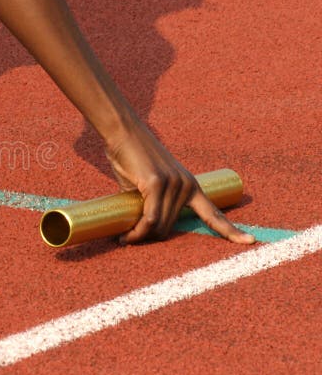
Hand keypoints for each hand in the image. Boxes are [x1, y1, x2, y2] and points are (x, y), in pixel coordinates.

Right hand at [104, 124, 254, 244]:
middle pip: (171, 227)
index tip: (251, 242)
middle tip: (131, 237)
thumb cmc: (131, 158)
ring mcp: (174, 184)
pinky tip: (127, 236)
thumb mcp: (148, 184)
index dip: (231, 230)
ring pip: (160, 225)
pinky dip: (138, 231)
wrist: (123, 132)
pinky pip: (150, 218)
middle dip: (151, 237)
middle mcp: (187, 186)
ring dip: (141, 236)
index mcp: (190, 186)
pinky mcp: (156, 183)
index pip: (213, 213)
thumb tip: (143, 226)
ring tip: (126, 238)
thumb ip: (151, 202)